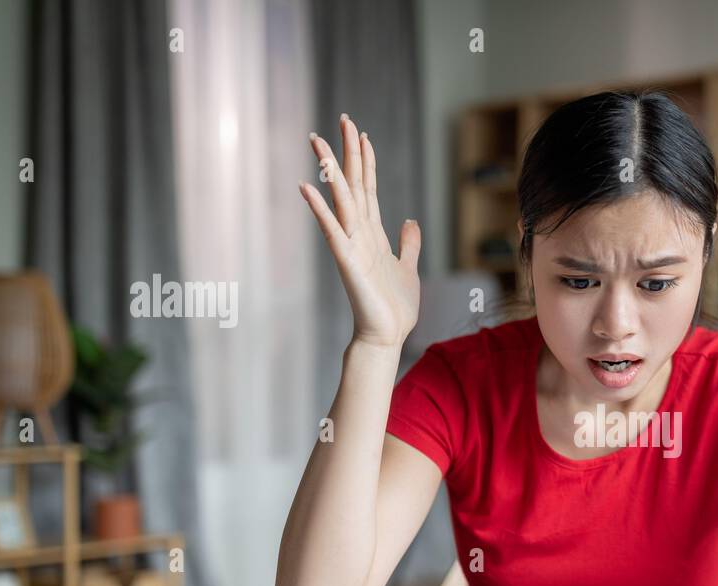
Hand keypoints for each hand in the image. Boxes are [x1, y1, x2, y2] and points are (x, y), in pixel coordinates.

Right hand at [299, 114, 420, 348]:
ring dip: (330, 170)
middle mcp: (360, 233)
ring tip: (319, 141)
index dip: (366, 160)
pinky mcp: (347, 261)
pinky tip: (307, 187)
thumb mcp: (408, 267)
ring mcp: (351, 244)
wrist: (387, 335)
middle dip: (347, 152)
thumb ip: (409, 243)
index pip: (368, 188)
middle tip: (343, 118)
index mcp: (374, 233)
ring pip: (340, 199)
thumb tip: (410, 219)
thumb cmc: (395, 306)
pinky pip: (331, 230)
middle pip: (352, 184)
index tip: (362, 133)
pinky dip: (319, 209)